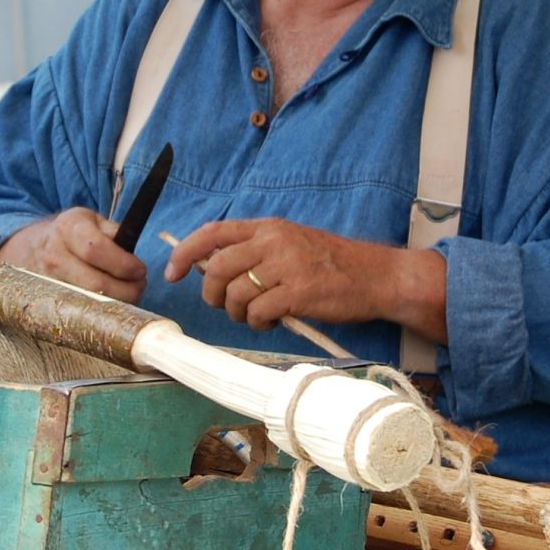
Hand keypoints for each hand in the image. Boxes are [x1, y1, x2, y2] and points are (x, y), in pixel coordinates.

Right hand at [0, 208, 147, 302]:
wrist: (32, 247)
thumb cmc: (74, 234)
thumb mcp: (93, 220)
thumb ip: (115, 232)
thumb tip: (132, 255)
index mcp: (69, 227)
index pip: (97, 249)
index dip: (123, 264)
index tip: (140, 270)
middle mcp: (54, 254)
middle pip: (95, 284)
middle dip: (127, 290)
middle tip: (140, 286)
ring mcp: (47, 281)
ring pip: (89, 303)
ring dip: (117, 303)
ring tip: (128, 294)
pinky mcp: (47, 301)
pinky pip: (79, 311)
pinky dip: (100, 312)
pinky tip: (110, 304)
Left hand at [163, 216, 446, 341]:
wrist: (377, 276)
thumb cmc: (334, 265)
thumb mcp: (293, 244)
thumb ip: (257, 251)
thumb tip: (213, 269)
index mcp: (270, 227)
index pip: (213, 232)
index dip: (186, 252)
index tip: (173, 272)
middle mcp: (274, 242)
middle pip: (218, 268)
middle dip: (212, 294)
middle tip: (225, 306)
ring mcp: (286, 266)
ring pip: (234, 294)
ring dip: (238, 313)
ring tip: (258, 315)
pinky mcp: (298, 292)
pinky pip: (257, 312)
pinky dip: (258, 322)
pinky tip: (273, 321)